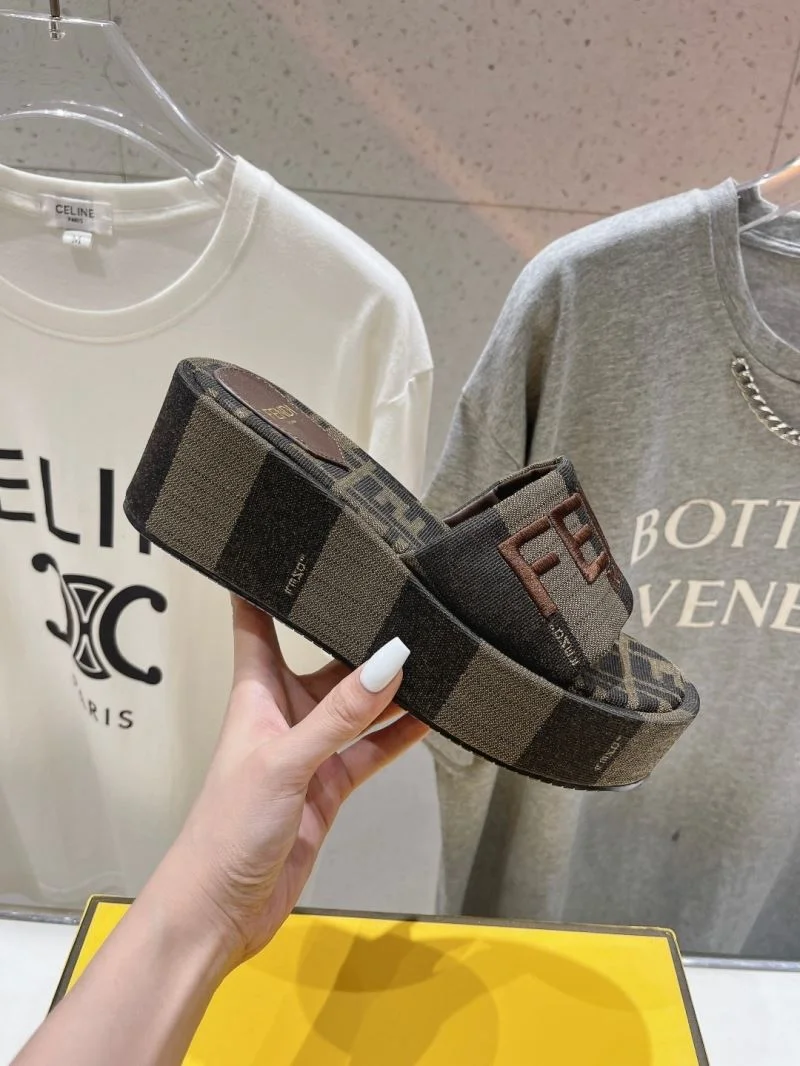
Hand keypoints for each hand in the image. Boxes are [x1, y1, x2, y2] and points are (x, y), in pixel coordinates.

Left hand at [150, 597, 425, 969]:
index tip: (301, 545)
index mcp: (255, 695)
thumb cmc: (225, 829)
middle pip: (323, 660)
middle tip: (401, 600)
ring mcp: (309, 751)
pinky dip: (398, 734)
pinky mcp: (329, 787)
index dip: (271, 584)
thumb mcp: (284, 762)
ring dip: (387, 686)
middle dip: (356, 634)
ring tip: (432, 654)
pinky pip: (370, 749)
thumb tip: (389, 660)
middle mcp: (283, 714)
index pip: (257, 623)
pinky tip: (430, 716)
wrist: (220, 911)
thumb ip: (339, 715)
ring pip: (355, 706)